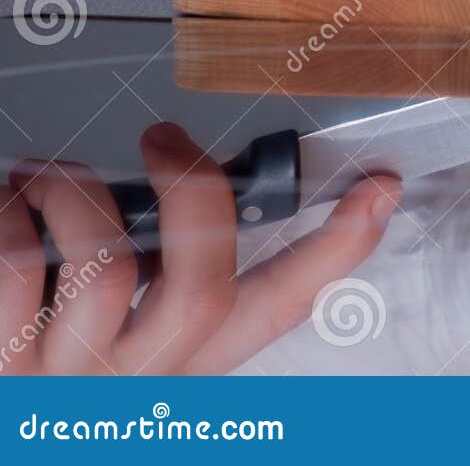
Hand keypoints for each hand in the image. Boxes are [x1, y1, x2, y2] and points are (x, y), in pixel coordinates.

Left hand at [0, 123, 398, 373]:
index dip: (335, 249)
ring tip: (40, 179)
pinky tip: (3, 210)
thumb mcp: (111, 319)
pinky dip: (5, 215)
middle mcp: (133, 383)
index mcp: (178, 359)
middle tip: (162, 138)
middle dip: (191, 194)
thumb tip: (188, 179)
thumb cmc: (30, 346)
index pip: (279, 307)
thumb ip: (156, 263)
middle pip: (204, 292)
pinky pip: (13, 267)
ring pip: (105, 268)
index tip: (378, 189)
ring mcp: (64, 384)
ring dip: (70, 193)